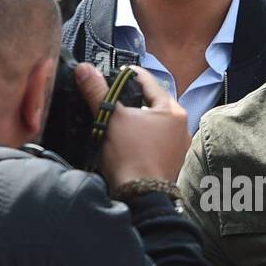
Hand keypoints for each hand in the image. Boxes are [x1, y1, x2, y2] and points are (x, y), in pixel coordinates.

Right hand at [73, 62, 190, 188]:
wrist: (141, 197)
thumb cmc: (130, 155)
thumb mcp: (111, 119)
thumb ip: (98, 92)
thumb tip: (83, 68)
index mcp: (172, 110)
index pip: (148, 82)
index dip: (127, 75)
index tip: (112, 72)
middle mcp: (182, 127)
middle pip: (153, 103)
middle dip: (133, 99)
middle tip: (113, 97)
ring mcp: (179, 147)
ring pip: (155, 124)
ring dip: (139, 120)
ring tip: (119, 119)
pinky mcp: (172, 163)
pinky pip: (156, 142)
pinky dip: (143, 138)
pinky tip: (129, 142)